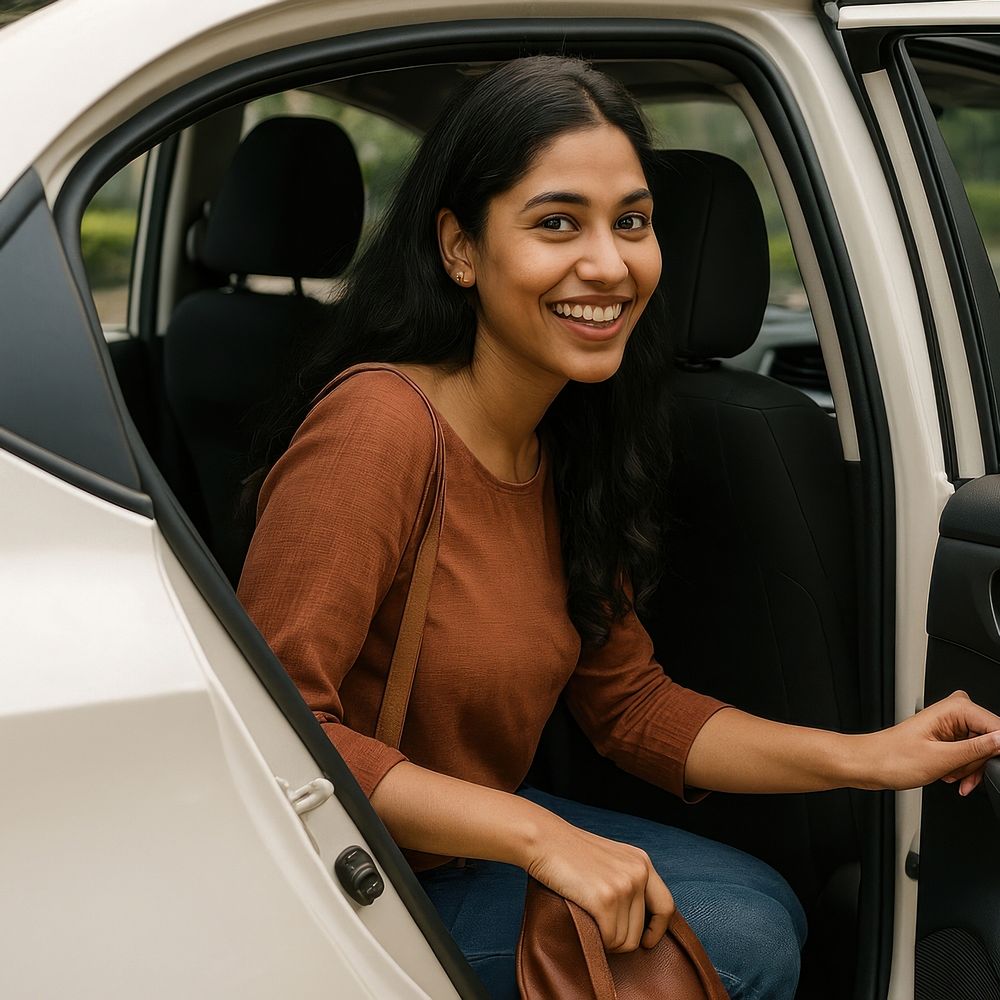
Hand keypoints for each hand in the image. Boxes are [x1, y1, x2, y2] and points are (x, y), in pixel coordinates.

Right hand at [523, 812, 673, 952]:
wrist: (544, 839)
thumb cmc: (569, 852)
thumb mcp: (610, 859)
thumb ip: (627, 879)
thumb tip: (637, 919)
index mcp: (642, 862)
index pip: (666, 905)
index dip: (658, 930)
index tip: (646, 941)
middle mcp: (638, 873)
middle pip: (640, 930)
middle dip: (621, 938)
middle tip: (601, 930)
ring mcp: (623, 886)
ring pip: (625, 940)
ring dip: (607, 940)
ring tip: (590, 920)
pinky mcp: (605, 899)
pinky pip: (610, 939)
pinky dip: (597, 940)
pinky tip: (586, 923)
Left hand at [858, 690, 999, 794]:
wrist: (869, 763)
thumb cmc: (892, 758)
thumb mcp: (941, 758)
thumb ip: (977, 750)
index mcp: (955, 708)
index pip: (997, 727)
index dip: (997, 751)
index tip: (994, 768)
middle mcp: (953, 712)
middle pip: (991, 740)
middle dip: (977, 763)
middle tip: (957, 774)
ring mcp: (950, 724)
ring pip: (981, 750)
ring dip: (968, 769)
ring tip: (949, 775)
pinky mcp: (947, 736)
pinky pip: (969, 754)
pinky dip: (962, 769)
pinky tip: (950, 776)